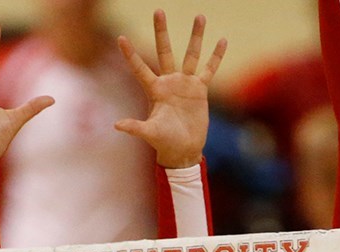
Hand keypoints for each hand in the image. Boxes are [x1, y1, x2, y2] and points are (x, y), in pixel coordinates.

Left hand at [116, 12, 224, 169]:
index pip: (139, 68)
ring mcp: (185, 84)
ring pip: (191, 54)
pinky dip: (216, 56)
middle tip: (158, 11)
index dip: (130, 54)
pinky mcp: (200, 90)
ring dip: (196, 36)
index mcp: (154, 90)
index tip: (120, 37)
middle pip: (165, 51)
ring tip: (200, 16)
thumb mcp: (150, 134)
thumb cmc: (164, 143)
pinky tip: (222, 40)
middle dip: (161, 32)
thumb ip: (136, 128)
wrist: (183, 150)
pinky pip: (209, 69)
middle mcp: (169, 82)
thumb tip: (116, 126)